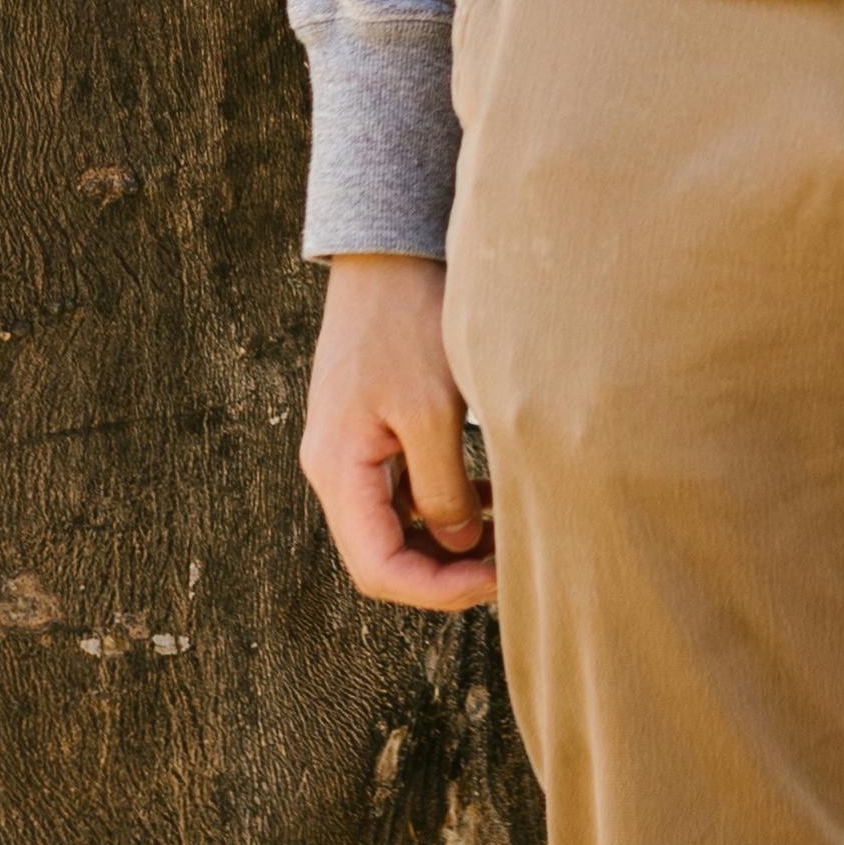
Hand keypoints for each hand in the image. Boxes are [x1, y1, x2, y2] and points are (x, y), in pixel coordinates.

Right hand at [301, 249, 493, 615]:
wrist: (387, 253)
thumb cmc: (407, 322)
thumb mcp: (434, 409)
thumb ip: (444, 488)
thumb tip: (458, 547)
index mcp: (337, 469)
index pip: (377, 570)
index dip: (438, 590)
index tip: (497, 579)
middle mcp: (333, 469)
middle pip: (383, 557)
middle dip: (446, 572)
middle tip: (510, 565)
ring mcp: (349, 453)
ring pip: (395, 529)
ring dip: (448, 542)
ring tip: (510, 535)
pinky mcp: (371, 434)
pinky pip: (403, 493)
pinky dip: (445, 505)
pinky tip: (493, 497)